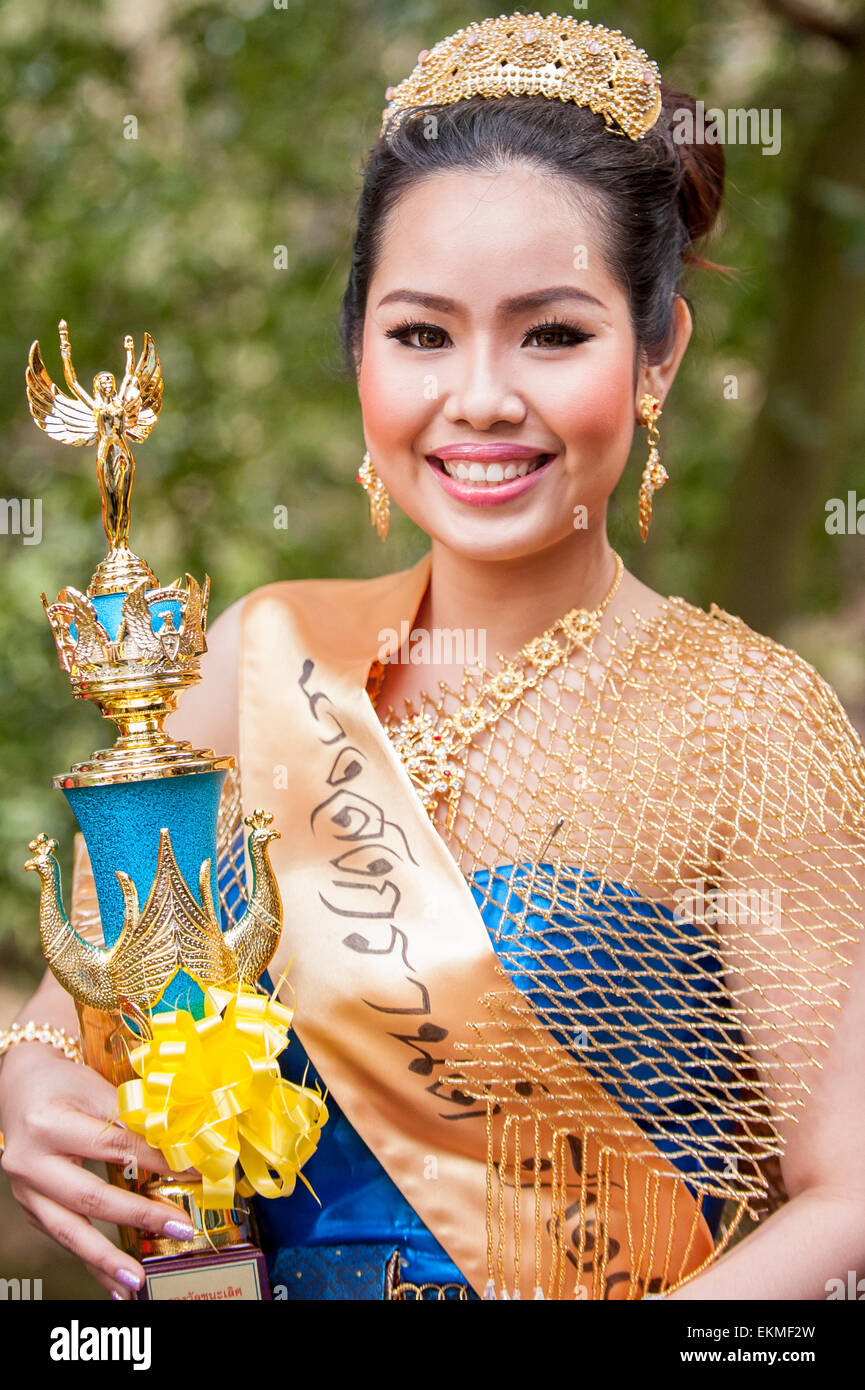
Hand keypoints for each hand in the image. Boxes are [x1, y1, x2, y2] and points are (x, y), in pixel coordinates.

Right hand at [0, 1042, 198, 1299]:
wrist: (19, 1086)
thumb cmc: (62, 1084)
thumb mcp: (98, 1089)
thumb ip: (135, 1119)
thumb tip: (182, 1149)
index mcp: (49, 1124)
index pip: (114, 1146)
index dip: (158, 1161)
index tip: (194, 1174)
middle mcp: (30, 1162)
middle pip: (89, 1197)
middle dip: (138, 1217)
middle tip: (179, 1228)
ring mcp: (26, 1189)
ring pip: (68, 1230)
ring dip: (106, 1258)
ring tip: (136, 1280)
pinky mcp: (30, 1206)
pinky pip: (63, 1236)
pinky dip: (90, 1259)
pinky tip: (112, 1279)